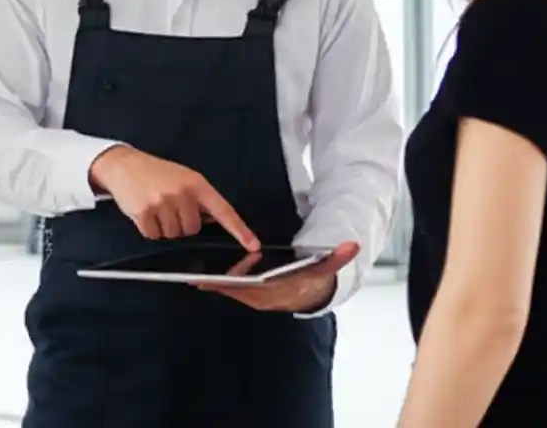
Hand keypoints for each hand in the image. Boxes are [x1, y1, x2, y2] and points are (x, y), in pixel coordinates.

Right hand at [89, 145, 259, 250]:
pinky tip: (145, 211)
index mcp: (197, 184)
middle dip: (181, 223)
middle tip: (169, 205)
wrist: (124, 165)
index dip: (240, 230)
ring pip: (174, 235)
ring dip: (165, 226)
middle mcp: (182, 193)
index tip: (253, 245)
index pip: (224, 211)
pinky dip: (150, 229)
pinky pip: (154, 235)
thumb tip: (215, 221)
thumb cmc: (155, 172)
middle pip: (192, 229)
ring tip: (156, 206)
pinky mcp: (144, 213)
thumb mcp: (183, 178)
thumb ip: (200, 198)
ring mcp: (163, 203)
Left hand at [191, 241, 360, 312]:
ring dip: (215, 284)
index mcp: (280, 292)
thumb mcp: (325, 268)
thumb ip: (338, 257)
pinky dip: (216, 285)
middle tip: (202, 273)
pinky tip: (200, 278)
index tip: (232, 272)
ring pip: (232, 292)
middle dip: (223, 281)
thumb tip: (351, 246)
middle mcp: (265, 299)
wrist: (309, 294)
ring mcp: (254, 300)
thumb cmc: (312, 279)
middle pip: (240, 290)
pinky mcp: (247, 296)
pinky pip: (229, 291)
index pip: (261, 287)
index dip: (246, 278)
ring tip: (195, 274)